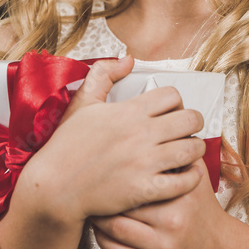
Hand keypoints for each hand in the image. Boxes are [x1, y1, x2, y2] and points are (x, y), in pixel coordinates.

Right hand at [21, 56, 206, 224]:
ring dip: (196, 148)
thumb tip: (129, 59)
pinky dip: (191, 177)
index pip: (173, 95)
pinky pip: (182, 181)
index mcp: (129, 111)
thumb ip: (104, 74)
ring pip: (191, 149)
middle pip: (189, 119)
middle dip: (194, 122)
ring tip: (190, 151)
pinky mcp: (143, 189)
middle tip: (188, 129)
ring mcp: (143, 163)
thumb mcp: (83, 102)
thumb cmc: (66, 145)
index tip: (172, 110)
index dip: (176, 101)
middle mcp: (140, 134)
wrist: (52, 188)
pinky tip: (186, 174)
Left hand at [88, 156, 230, 248]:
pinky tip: (99, 229)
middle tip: (91, 183)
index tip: (105, 163)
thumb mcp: (198, 175)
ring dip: (99, 217)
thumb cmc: (203, 209)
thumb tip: (162, 121)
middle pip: (124, 203)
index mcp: (181, 194)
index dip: (117, 171)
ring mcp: (161, 246)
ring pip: (115, 229)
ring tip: (92, 204)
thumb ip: (182, 151)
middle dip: (104, 193)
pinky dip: (102, 240)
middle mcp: (171, 220)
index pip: (140, 177)